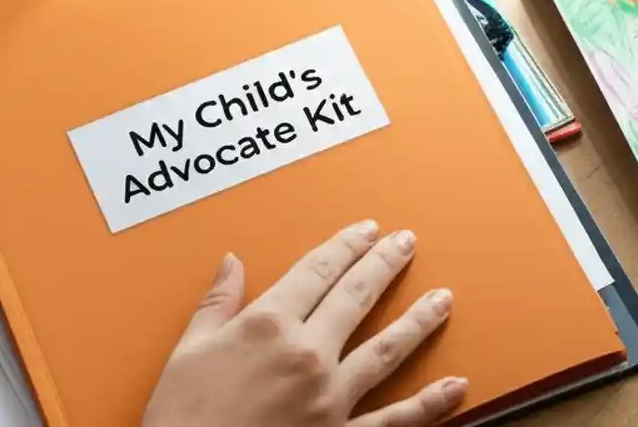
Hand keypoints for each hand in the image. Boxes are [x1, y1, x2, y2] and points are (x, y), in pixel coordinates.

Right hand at [143, 222, 466, 426]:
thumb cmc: (182, 418)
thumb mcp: (188, 352)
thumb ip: (217, 304)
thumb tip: (232, 262)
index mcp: (267, 325)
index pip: (316, 270)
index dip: (345, 245)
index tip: (367, 230)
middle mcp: (307, 354)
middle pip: (356, 297)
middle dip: (384, 265)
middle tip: (407, 242)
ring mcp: (330, 398)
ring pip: (387, 349)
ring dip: (418, 320)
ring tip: (443, 298)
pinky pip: (395, 419)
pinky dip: (430, 403)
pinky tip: (455, 385)